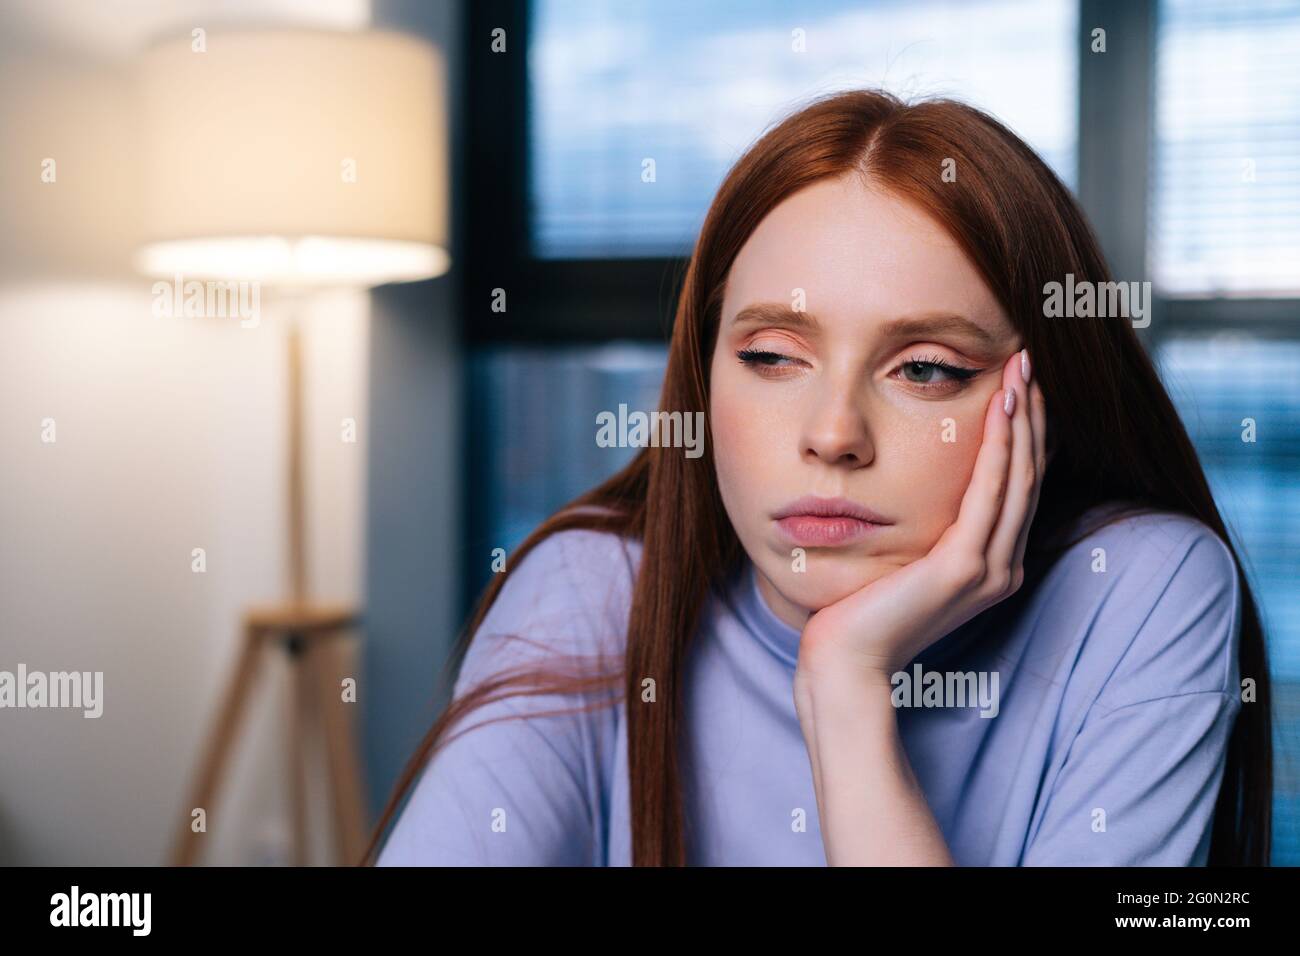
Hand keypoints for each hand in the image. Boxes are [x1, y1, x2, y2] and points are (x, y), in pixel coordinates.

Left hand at [795, 349, 1046, 687]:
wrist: (845, 662)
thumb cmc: (859, 612)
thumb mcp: (901, 559)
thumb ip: (922, 530)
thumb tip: (913, 487)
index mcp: (991, 565)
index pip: (1016, 486)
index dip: (1024, 432)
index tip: (1017, 383)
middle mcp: (1001, 567)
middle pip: (1027, 474)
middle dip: (1031, 413)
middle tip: (1027, 360)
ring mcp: (988, 569)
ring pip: (1018, 477)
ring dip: (1023, 418)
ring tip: (1021, 370)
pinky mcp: (965, 568)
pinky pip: (990, 494)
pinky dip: (1000, 448)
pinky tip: (1001, 409)